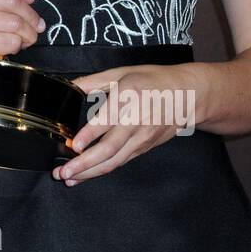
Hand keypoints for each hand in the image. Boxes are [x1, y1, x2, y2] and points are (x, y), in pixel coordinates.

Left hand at [52, 64, 199, 185]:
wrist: (187, 95)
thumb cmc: (153, 81)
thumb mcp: (122, 73)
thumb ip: (93, 81)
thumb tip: (69, 85)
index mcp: (129, 97)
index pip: (107, 120)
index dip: (90, 135)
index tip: (74, 145)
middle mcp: (136, 121)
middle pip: (109, 148)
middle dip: (84, 164)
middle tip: (63, 172)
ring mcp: (142, 138)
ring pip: (114, 161)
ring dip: (90, 172)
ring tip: (69, 179)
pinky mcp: (144, 148)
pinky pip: (121, 162)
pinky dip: (102, 170)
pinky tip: (86, 175)